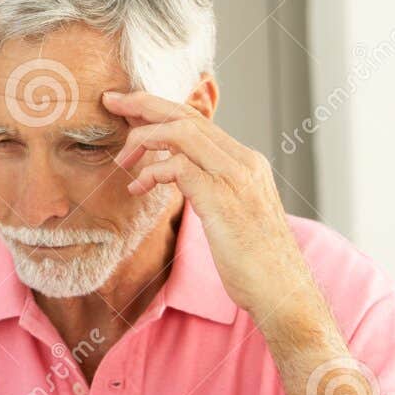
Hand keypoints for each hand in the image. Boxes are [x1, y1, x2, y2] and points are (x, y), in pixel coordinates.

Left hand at [103, 90, 317, 323]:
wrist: (283, 292)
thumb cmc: (255, 263)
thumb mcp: (232, 215)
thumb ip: (211, 190)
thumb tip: (180, 178)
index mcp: (246, 162)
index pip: (198, 120)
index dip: (160, 108)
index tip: (129, 107)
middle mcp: (244, 162)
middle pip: (187, 115)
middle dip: (144, 103)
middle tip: (111, 101)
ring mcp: (236, 178)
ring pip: (181, 132)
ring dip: (143, 137)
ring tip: (121, 159)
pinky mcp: (222, 200)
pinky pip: (178, 167)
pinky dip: (152, 171)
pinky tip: (138, 187)